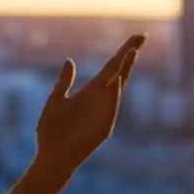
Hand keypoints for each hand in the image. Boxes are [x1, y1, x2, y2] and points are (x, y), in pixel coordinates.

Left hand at [36, 34, 144, 176]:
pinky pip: (110, 108)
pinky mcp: (104, 127)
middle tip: (142, 36)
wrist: (51, 157)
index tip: (137, 37)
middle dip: (129, 55)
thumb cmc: (52, 132)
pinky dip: (113, 94)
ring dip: (124, 70)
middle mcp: (101, 99)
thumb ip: (64, 82)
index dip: (123, 52)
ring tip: (131, 52)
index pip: (112, 67)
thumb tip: (70, 60)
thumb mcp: (56, 100)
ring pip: (118, 87)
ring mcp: (104, 112)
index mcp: (91, 92)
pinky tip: (116, 79)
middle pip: (120, 72)